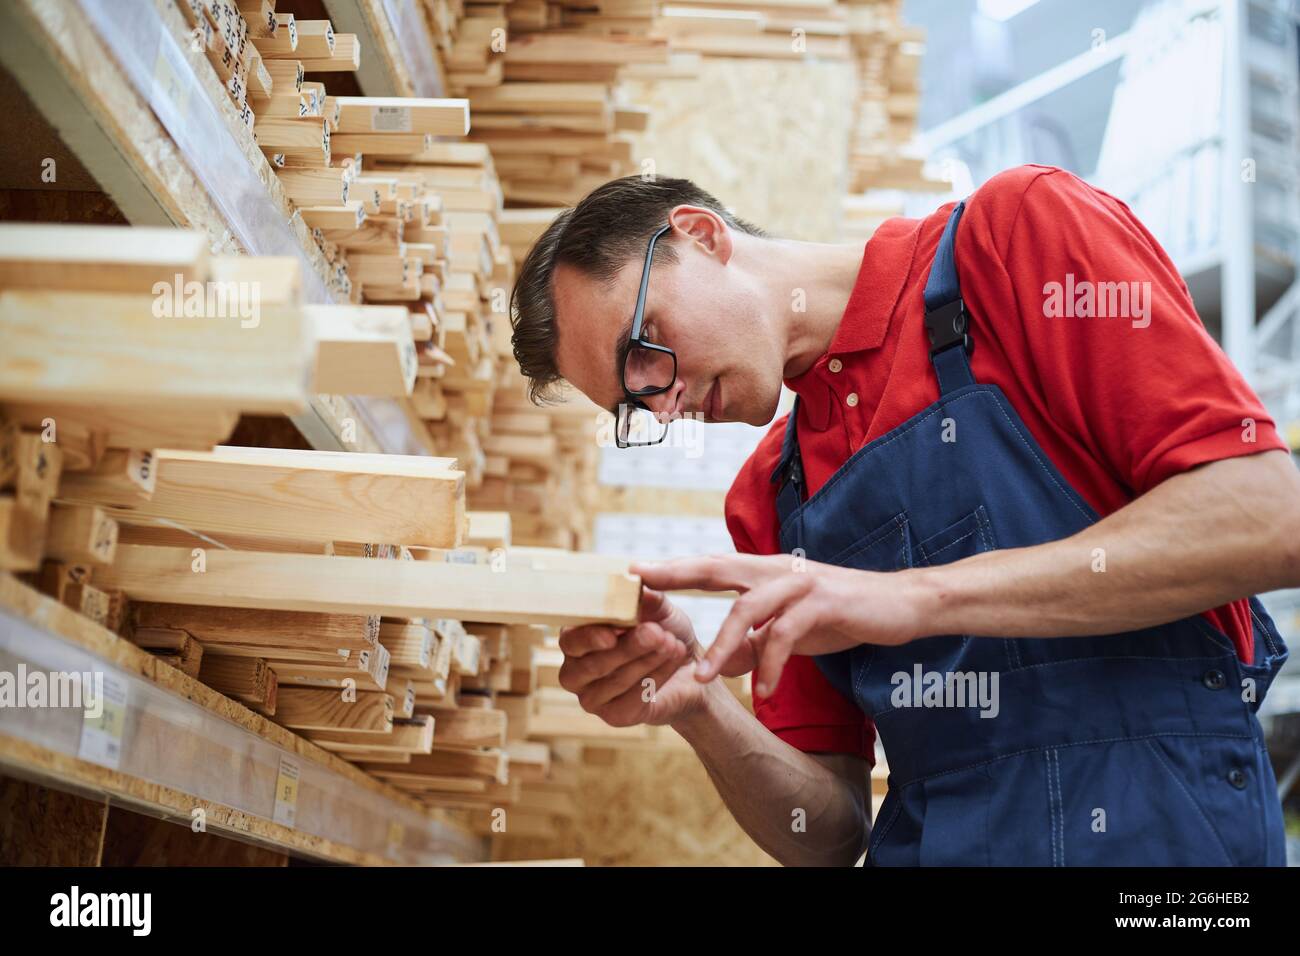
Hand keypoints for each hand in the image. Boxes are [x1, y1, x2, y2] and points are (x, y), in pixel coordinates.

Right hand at [556, 587, 704, 726]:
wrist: (691, 669)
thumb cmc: (665, 634)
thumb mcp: (659, 610)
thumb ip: (646, 597)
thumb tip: (636, 579)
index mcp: (578, 639)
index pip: (571, 638)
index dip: (589, 636)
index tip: (613, 632)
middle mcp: (577, 669)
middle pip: (592, 663)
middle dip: (628, 648)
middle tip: (657, 634)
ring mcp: (592, 697)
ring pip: (614, 680)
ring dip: (646, 661)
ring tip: (672, 644)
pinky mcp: (615, 717)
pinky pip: (631, 700)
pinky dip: (656, 678)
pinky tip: (673, 662)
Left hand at [630, 554, 925, 696]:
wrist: (902, 605)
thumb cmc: (842, 614)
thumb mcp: (789, 632)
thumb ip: (752, 645)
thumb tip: (715, 664)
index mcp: (764, 572)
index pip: (709, 567)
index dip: (671, 569)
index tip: (632, 575)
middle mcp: (777, 570)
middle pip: (716, 568)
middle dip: (675, 574)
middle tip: (638, 584)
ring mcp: (800, 584)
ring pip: (747, 609)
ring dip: (722, 646)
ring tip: (702, 678)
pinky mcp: (823, 604)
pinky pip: (786, 636)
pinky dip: (772, 665)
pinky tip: (766, 692)